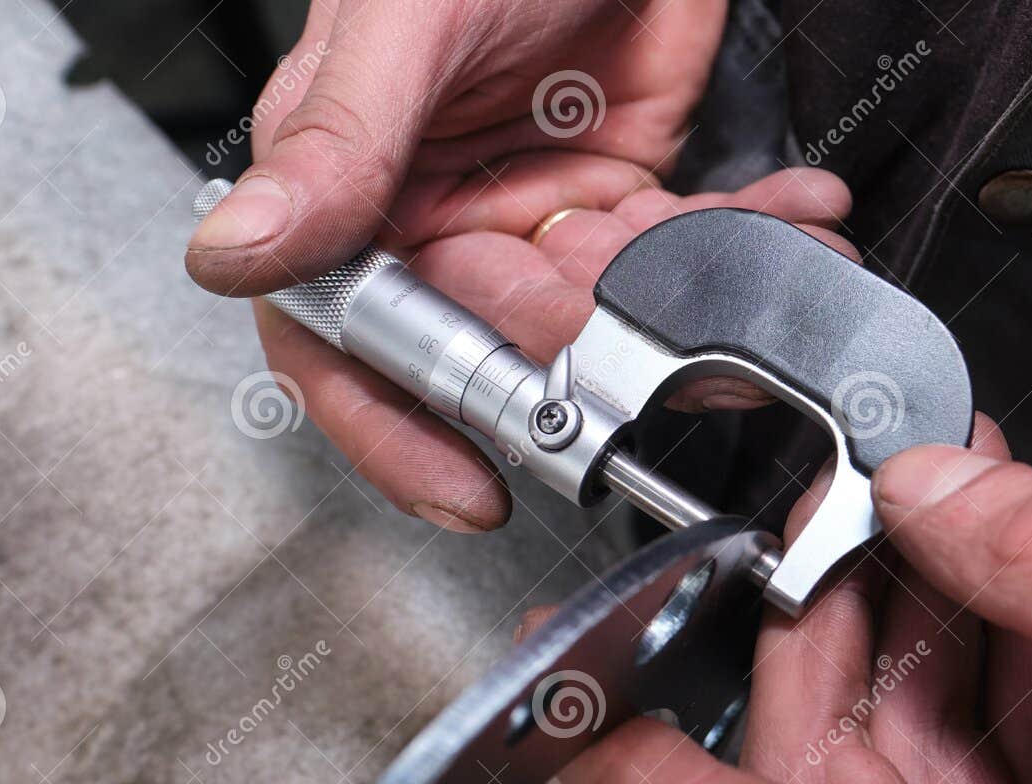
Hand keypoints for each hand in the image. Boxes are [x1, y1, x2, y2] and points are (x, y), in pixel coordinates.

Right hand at [189, 0, 827, 531]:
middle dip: (593, 366)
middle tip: (667, 364)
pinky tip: (799, 222)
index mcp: (357, 189)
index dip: (396, 427)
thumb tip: (232, 255)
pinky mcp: (621, 185)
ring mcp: (536, 207)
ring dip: (696, 306)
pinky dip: (746, 241)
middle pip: (501, 346)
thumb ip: (333, 145)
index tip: (467, 489)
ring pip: (609, 310)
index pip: (351, 341)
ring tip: (772, 284)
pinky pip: (677, 247)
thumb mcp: (402, 22)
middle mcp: (442, 215)